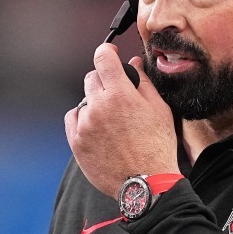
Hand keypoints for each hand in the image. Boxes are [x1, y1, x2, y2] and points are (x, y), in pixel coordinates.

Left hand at [64, 43, 176, 197]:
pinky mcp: (77, 142)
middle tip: (117, 96)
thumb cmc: (156, 147)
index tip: (109, 53)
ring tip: (112, 121)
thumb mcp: (159, 109)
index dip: (106, 51)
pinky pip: (73, 119)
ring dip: (95, 103)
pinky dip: (82, 119)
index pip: (103, 58)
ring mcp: (85, 125)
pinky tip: (98, 129)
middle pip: (91, 78)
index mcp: (120, 95)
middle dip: (104, 81)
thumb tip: (134, 63)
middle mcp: (99, 107)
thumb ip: (143, 82)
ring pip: (84, 100)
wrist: (145, 182)